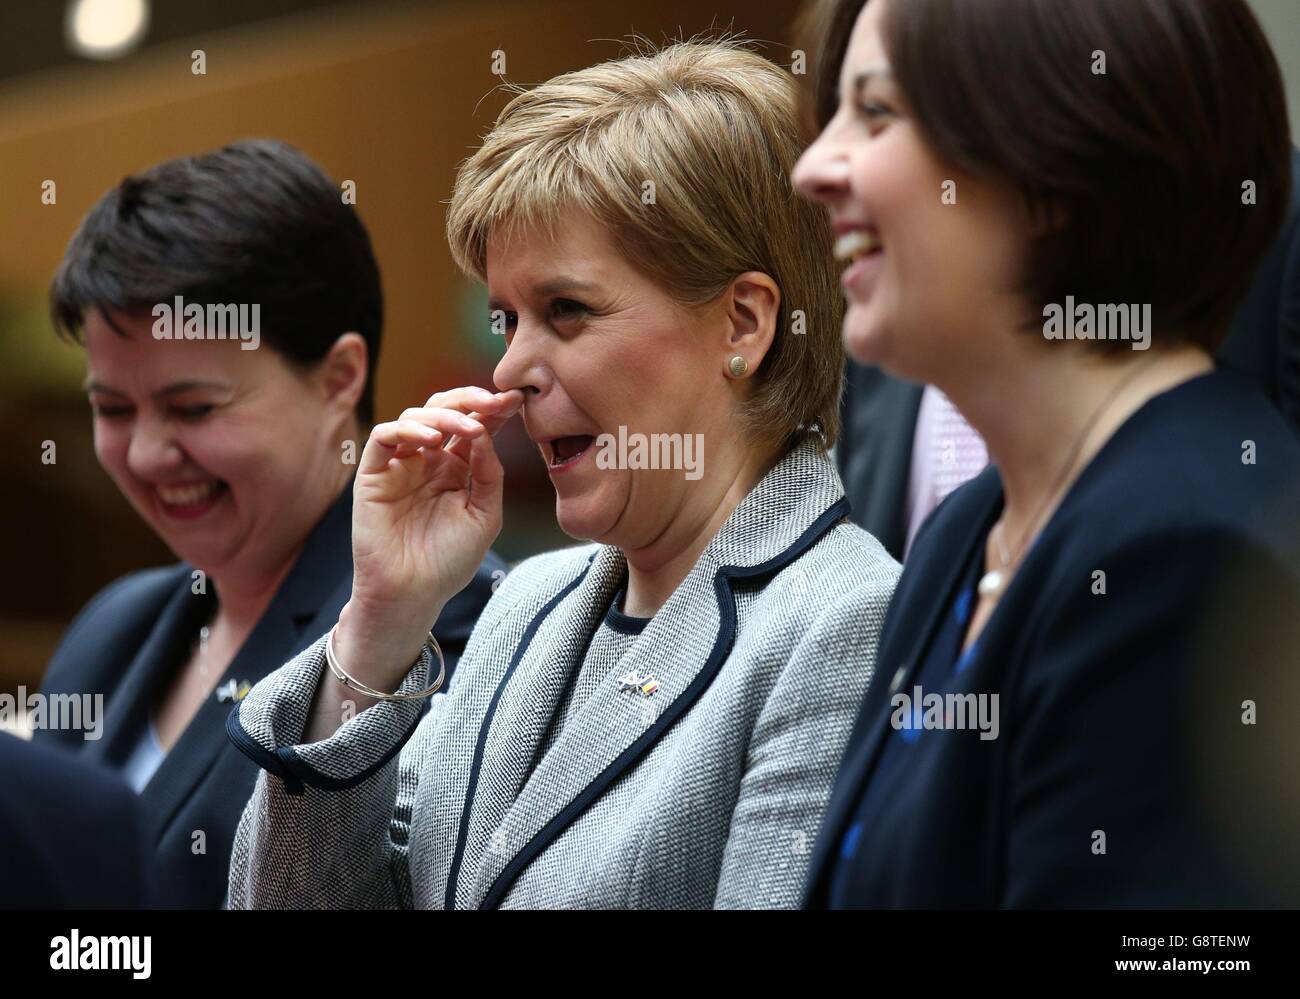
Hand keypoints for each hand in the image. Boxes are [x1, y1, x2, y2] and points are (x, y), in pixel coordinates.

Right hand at [335, 386, 523, 686]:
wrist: (413, 594)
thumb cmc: (449, 561)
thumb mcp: (485, 515)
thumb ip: (488, 474)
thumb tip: (486, 432)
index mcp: (456, 468)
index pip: (474, 426)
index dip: (494, 410)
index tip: (517, 400)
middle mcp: (427, 460)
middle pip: (445, 411)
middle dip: (471, 400)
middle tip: (495, 401)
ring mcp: (400, 464)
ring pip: (416, 416)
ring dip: (445, 414)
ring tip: (468, 427)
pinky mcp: (373, 473)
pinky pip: (384, 436)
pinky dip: (409, 429)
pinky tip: (433, 439)